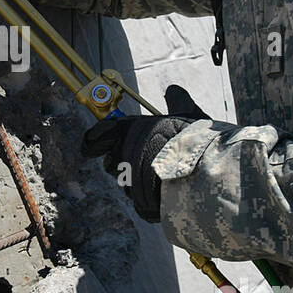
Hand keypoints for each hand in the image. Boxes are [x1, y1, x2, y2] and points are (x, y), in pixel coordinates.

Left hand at [80, 84, 207, 222]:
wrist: (203, 170)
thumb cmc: (194, 139)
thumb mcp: (188, 114)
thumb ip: (177, 103)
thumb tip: (174, 90)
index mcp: (128, 130)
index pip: (98, 135)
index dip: (92, 142)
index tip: (89, 147)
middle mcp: (123, 154)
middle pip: (112, 162)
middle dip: (124, 162)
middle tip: (145, 159)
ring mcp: (129, 180)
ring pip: (127, 182)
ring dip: (139, 180)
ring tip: (162, 175)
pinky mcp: (139, 201)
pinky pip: (140, 200)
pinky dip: (150, 197)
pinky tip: (166, 191)